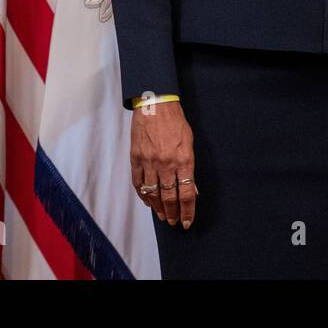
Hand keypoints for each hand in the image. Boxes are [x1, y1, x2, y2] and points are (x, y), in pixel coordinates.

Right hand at [130, 99, 196, 228]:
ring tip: (162, 216)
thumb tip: (191, 188)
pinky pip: (138, 183)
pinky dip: (143, 195)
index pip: (186, 193)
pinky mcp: (136, 159)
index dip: (187, 211)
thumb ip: (189, 166)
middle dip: (172, 213)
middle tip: (173, 222)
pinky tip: (148, 201)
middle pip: (169, 197)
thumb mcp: (189, 142)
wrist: (155, 105)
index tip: (186, 222)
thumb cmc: (176, 122)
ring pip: (153, 193)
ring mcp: (149, 162)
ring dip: (158, 208)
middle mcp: (166, 163)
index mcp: (183, 159)